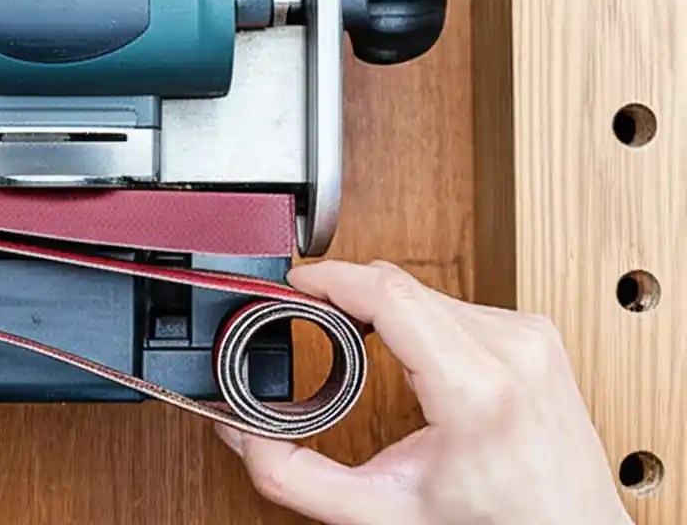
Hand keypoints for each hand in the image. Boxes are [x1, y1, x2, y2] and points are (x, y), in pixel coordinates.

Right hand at [215, 261, 630, 524]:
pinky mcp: (536, 332)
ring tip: (352, 335)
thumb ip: (297, 477)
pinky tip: (406, 346)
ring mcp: (530, 335)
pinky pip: (458, 301)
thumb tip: (242, 435)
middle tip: (309, 314)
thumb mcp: (382, 511)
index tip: (298, 281)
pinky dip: (420, 317)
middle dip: (347, 294)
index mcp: (478, 387)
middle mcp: (513, 346)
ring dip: (384, 307)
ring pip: (428, 289)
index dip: (332, 276)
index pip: (391, 293)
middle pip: (403, 286)